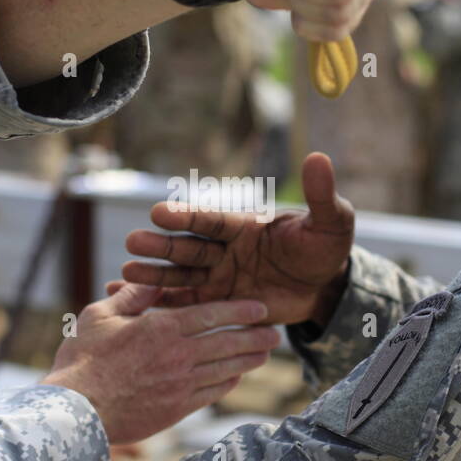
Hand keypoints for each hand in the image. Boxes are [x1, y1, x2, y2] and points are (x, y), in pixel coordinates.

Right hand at [41, 283, 278, 444]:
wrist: (76, 412)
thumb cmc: (82, 360)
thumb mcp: (100, 317)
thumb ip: (131, 298)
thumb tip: (151, 282)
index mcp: (161, 328)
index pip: (211, 315)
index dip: (240, 310)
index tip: (260, 308)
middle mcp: (178, 356)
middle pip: (228, 343)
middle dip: (256, 337)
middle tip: (275, 333)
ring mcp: (180, 385)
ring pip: (226, 369)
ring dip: (249, 360)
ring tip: (265, 355)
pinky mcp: (177, 410)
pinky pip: (212, 393)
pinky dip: (228, 382)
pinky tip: (236, 377)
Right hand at [112, 153, 353, 326]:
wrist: (324, 288)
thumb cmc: (326, 249)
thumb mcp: (331, 222)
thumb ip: (321, 195)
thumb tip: (318, 158)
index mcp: (245, 225)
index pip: (211, 220)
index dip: (186, 216)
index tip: (159, 212)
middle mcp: (225, 248)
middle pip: (188, 247)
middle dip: (161, 245)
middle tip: (132, 242)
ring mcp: (219, 276)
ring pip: (182, 274)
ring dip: (155, 274)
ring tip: (128, 272)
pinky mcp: (219, 303)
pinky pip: (187, 303)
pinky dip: (162, 303)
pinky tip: (135, 300)